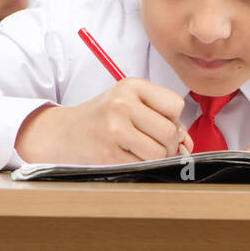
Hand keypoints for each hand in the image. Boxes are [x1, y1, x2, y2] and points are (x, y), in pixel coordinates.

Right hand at [14, 78, 191, 164]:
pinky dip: (143, 165)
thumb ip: (162, 117)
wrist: (62, 133)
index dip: (174, 119)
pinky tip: (130, 157)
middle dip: (170, 143)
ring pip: (159, 151)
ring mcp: (114, 129)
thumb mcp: (130, 104)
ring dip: (158, 157)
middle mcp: (122, 104)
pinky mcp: (108, 153)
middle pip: (170, 131)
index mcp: (131, 85)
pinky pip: (143, 164)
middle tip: (157, 144)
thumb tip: (187, 143)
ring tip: (144, 152)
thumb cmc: (103, 117)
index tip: (161, 123)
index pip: (175, 104)